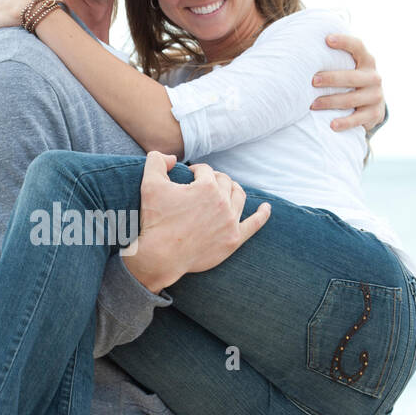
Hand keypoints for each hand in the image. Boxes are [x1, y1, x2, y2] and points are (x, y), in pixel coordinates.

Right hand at [122, 151, 270, 293]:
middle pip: (224, 181)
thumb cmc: (154, 220)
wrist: (160, 256)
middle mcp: (222, 202)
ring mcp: (230, 222)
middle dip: (214, 179)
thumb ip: (157, 160)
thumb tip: (172, 157)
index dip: (195, 171)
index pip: (205, 170)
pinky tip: (266, 208)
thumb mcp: (149, 183)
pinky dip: (262, 214)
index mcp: (206, 187)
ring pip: (239, 197)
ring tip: (227, 190)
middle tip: (204, 184)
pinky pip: (255, 224)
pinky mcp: (234, 239)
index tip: (188, 177)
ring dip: (233, 189)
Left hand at [310, 33, 385, 133]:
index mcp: (367, 61)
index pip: (358, 47)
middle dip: (331, 78)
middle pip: (351, 77)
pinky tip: (332, 125)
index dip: (344, 42)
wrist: (372, 106)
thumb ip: (335, 59)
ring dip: (330, 102)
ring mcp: (375, 96)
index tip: (327, 39)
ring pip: (351, 99)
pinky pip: (358, 119)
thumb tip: (302, 46)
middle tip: (312, 80)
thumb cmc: (351, 82)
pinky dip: (345, 123)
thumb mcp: (349, 68)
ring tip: (312, 105)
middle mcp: (373, 77)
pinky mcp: (374, 114)